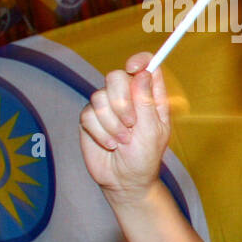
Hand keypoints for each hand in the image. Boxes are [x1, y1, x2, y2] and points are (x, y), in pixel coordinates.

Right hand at [79, 52, 170, 204]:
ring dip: (112, 123)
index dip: (140, 61)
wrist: (125, 180)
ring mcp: (108, 107)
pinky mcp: (90, 118)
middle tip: (131, 124)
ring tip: (123, 141)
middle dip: (121, 102)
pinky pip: (88, 114)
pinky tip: (110, 144)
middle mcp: (128, 97)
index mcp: (150, 97)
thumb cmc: (145, 157)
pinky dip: (100, 132)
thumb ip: (146, 101)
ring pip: (99, 96)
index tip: (134, 67)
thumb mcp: (153, 131)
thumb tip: (143, 73)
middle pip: (116, 76)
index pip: (146, 66)